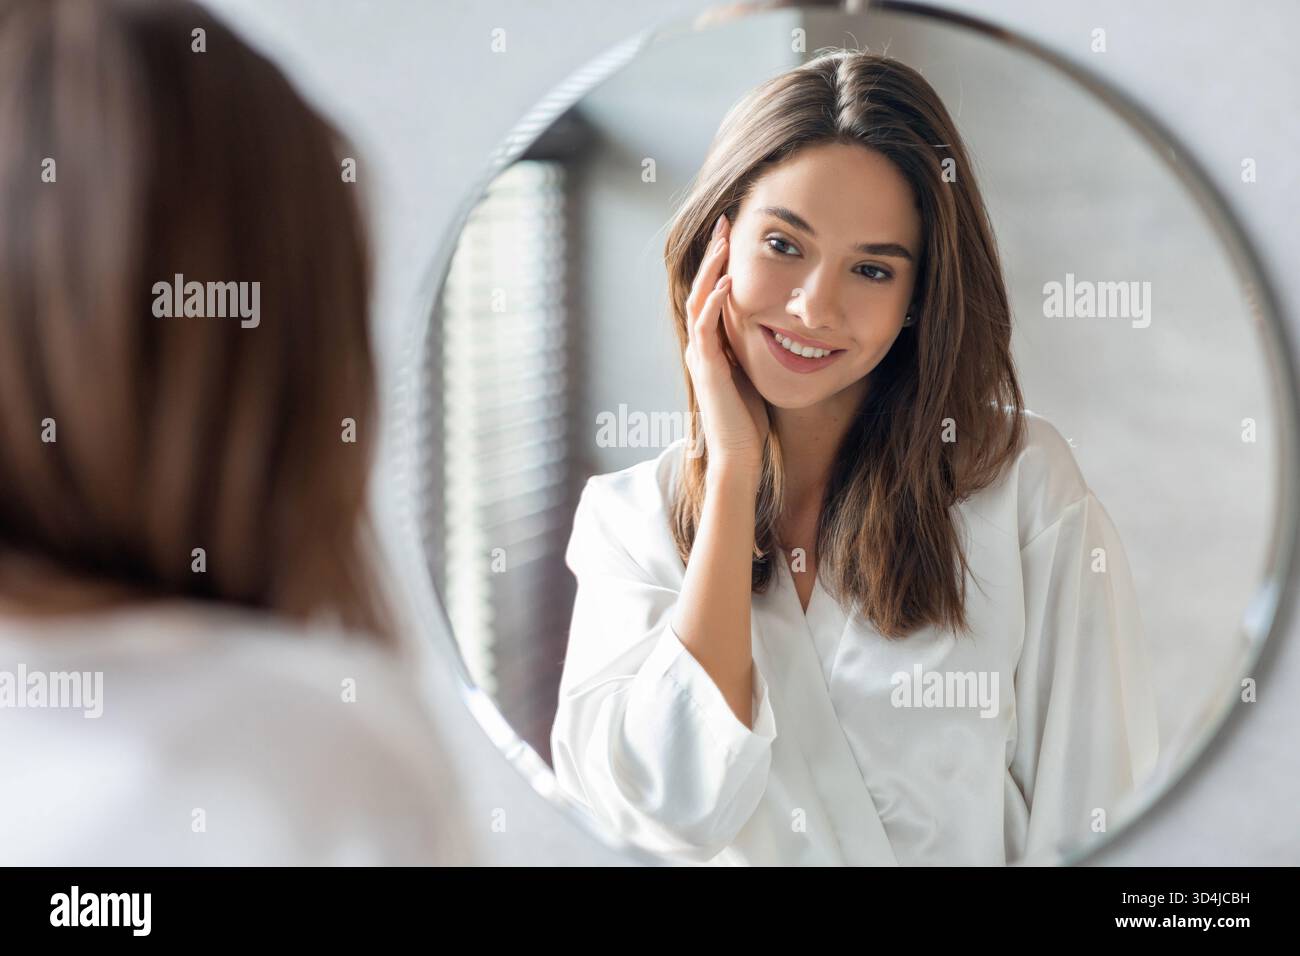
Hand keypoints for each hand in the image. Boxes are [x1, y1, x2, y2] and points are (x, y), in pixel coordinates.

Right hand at [683, 214, 770, 476]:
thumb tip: (772, 325)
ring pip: (698, 299)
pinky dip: (715, 302)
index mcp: (709, 344)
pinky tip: (728, 282)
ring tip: (724, 241)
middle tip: (725, 221)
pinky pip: (706, 327)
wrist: (737, 453)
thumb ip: (750, 348)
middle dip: (712, 253)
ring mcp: (699, 355)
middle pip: (700, 287)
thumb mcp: (751, 371)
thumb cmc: (747, 418)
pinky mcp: (706, 367)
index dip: (719, 262)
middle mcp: (699, 344)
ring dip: (711, 268)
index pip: (710, 292)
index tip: (732, 234)